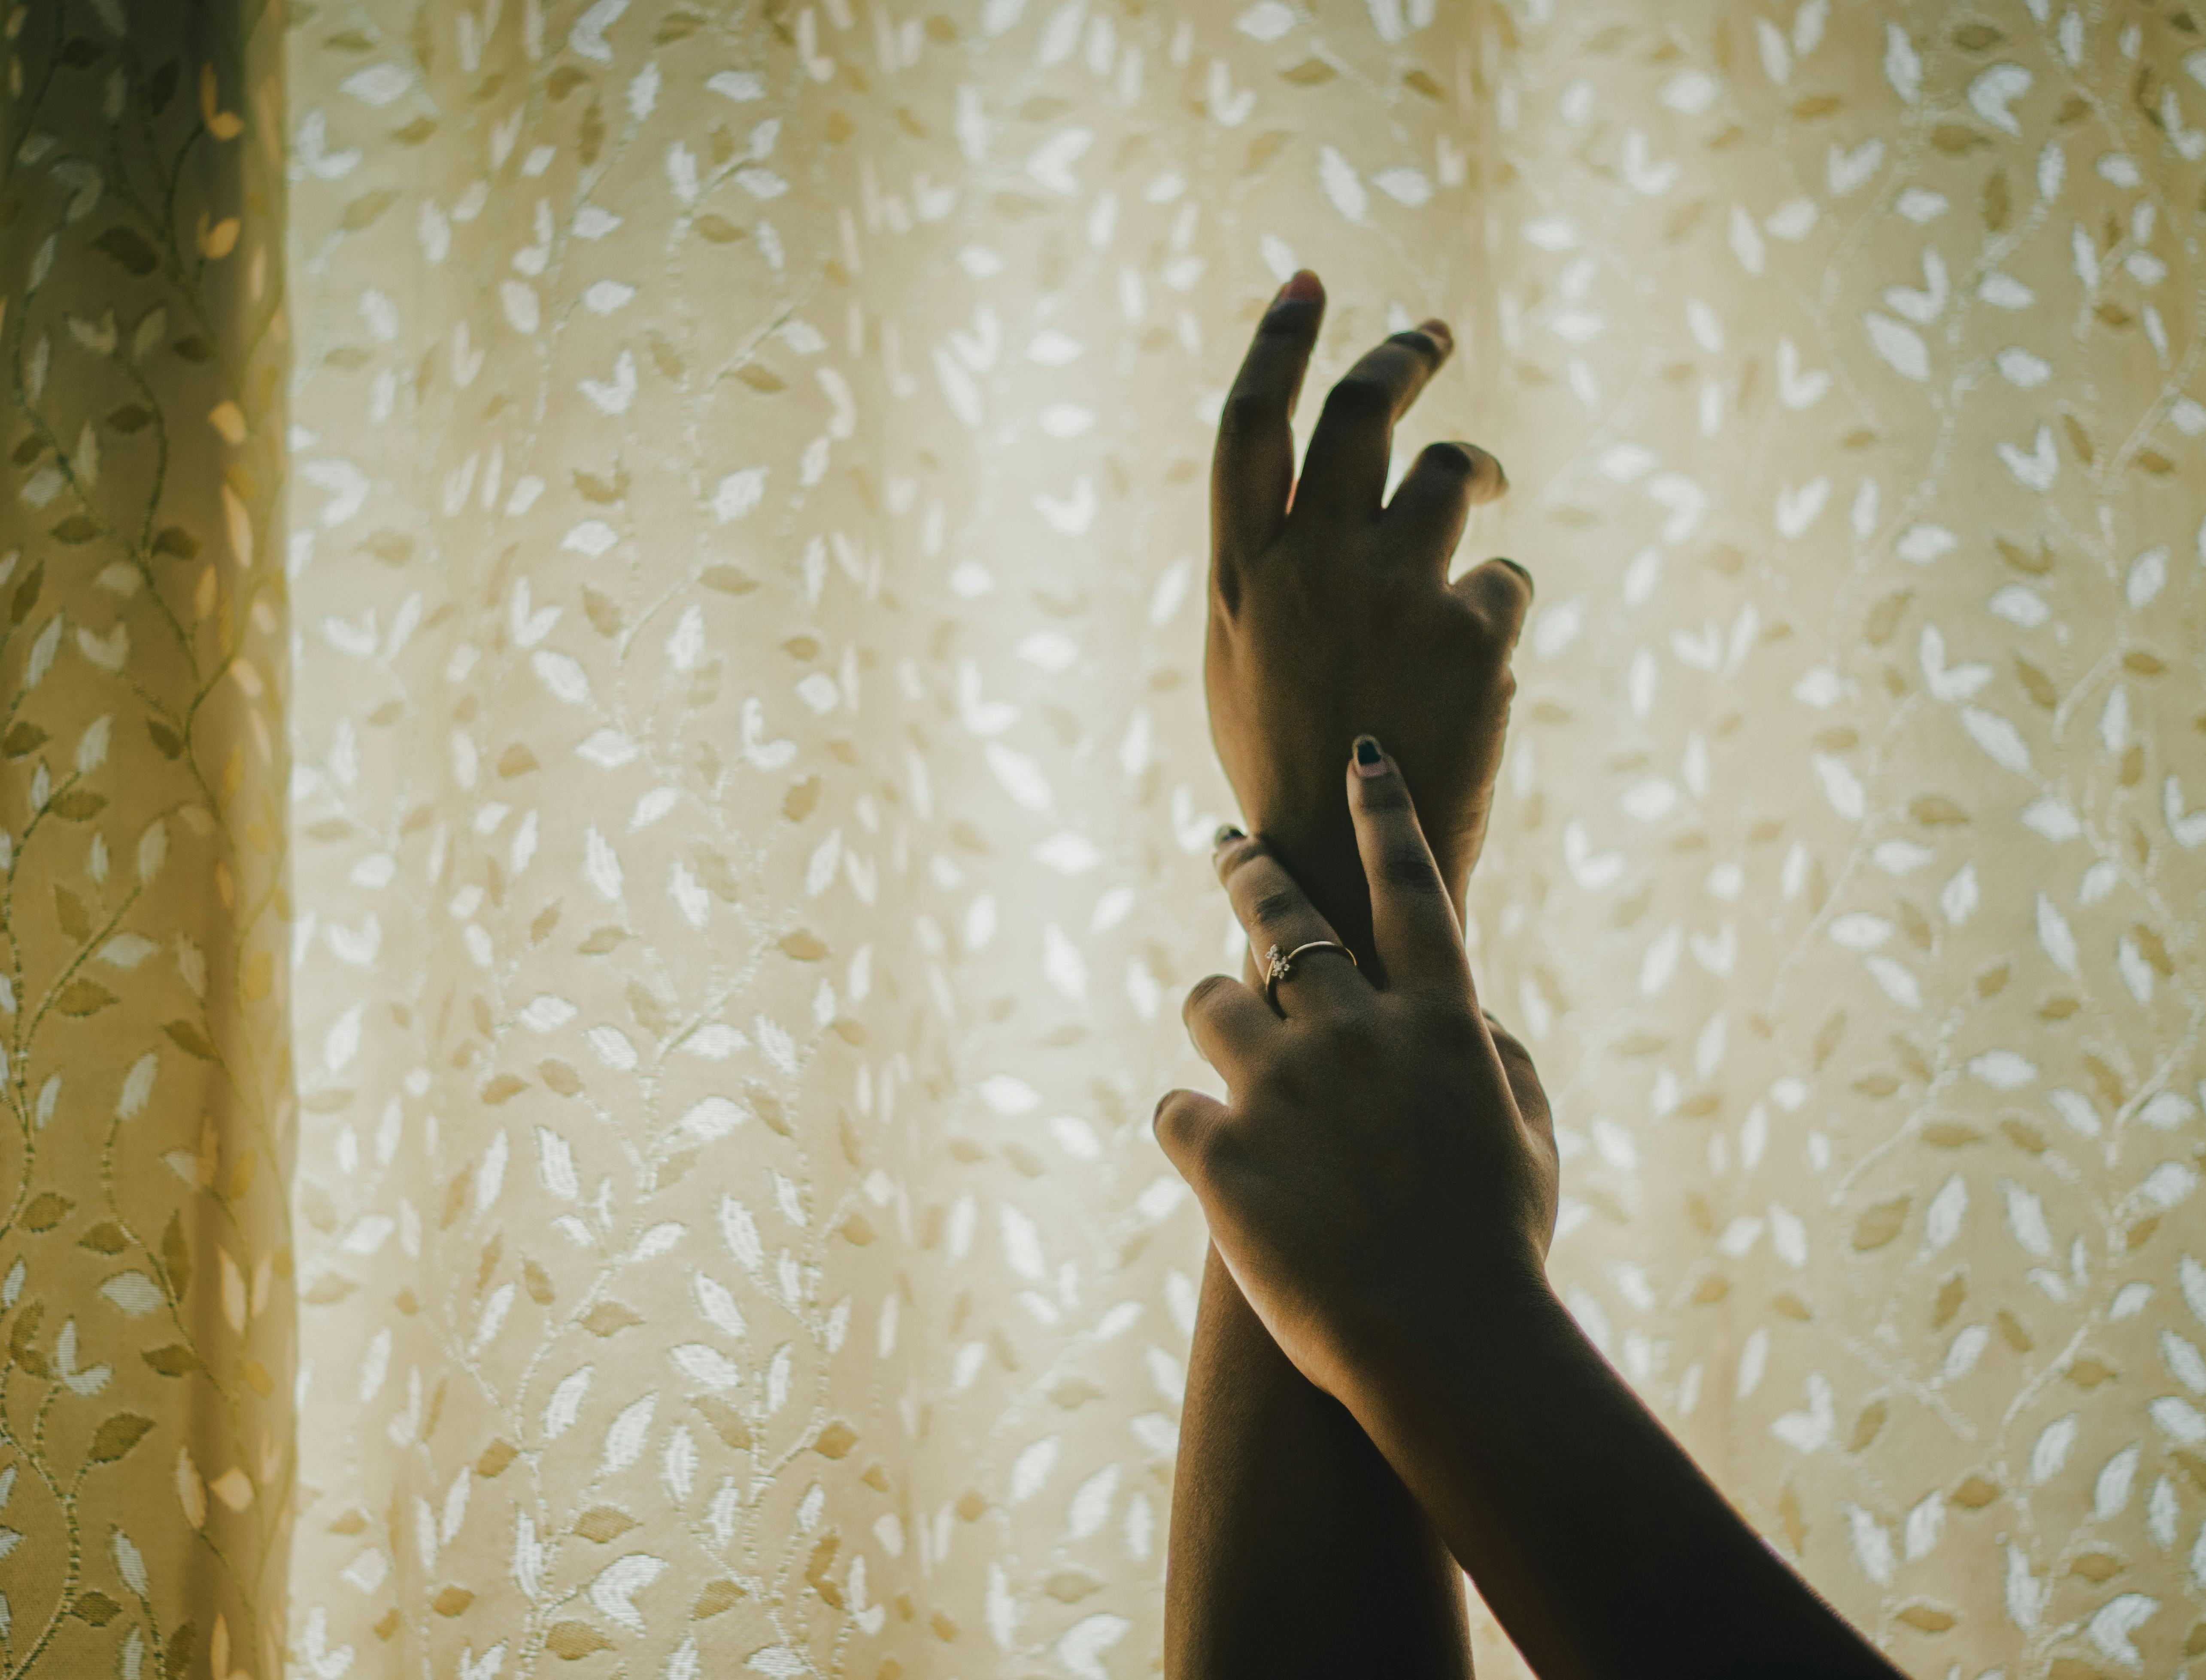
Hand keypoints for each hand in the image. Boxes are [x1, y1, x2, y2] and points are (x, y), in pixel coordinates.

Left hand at [1156, 737, 1557, 1408]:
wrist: (1444, 1347)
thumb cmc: (1498, 1249)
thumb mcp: (1527, 1139)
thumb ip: (1494, 1056)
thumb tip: (1457, 1015)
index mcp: (1441, 1022)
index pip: (1409, 888)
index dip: (1384, 813)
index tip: (1361, 755)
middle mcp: (1355, 1032)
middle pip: (1283, 916)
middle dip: (1250, 869)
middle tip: (1230, 848)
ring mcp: (1280, 1086)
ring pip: (1207, 1002)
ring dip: (1216, 1019)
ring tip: (1225, 1055)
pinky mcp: (1218, 1151)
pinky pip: (1174, 1107)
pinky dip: (1192, 1128)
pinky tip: (1217, 1164)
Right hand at [1206, 270, 1529, 921]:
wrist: (1347, 874)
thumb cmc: (1287, 765)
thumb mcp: (1242, 658)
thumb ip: (1267, 566)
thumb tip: (1307, 478)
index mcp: (1240, 575)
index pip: (1251, 423)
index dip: (1279, 343)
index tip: (1312, 285)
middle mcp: (1310, 566)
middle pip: (1361, 410)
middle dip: (1403, 356)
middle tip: (1431, 337)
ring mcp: (1394, 592)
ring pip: (1455, 473)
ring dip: (1478, 471)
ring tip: (1487, 492)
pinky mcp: (1473, 632)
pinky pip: (1505, 576)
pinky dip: (1496, 602)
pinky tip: (1475, 659)